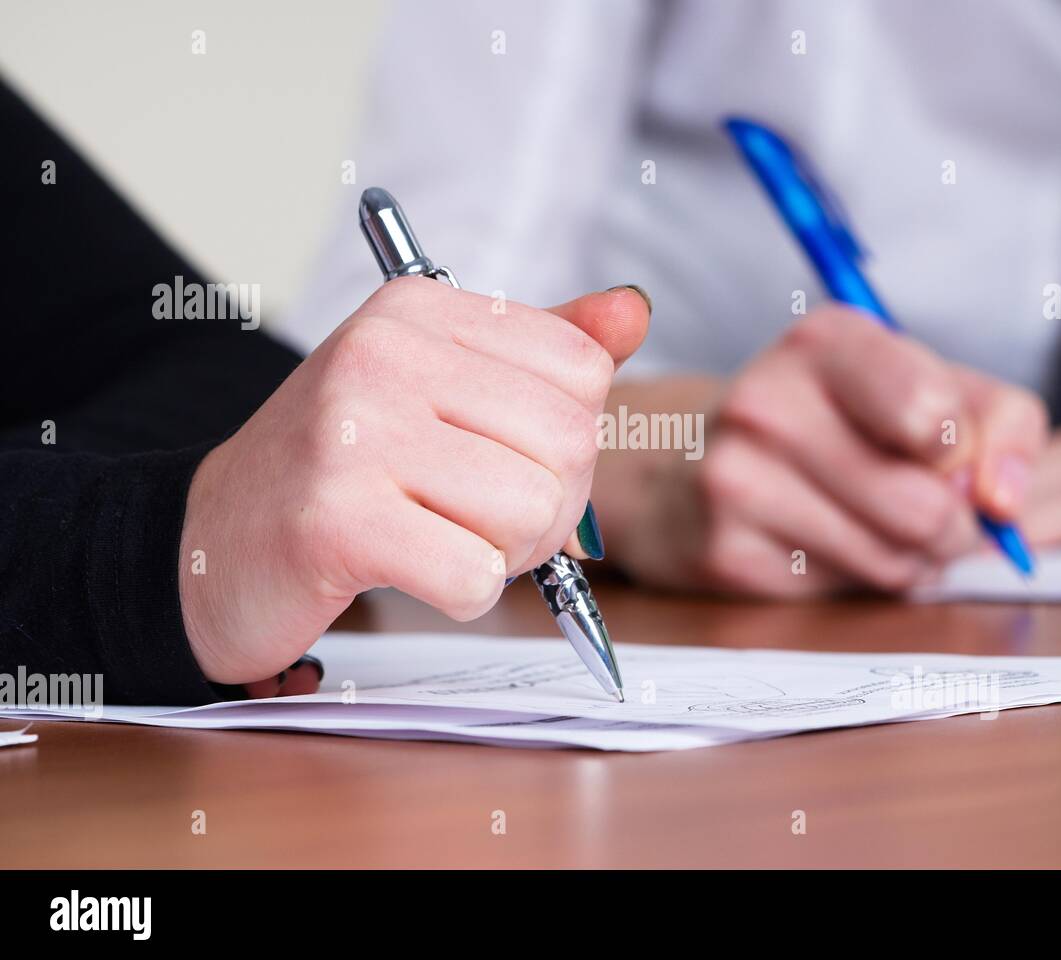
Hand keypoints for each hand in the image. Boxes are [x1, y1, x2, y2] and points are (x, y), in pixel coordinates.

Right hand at [179, 279, 648, 683]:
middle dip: (548, 508)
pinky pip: (476, 578)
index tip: (505, 458)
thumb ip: (539, 352)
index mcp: (417, 310)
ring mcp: (354, 434)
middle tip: (478, 518)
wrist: (213, 540)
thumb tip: (631, 311)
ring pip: (533, 512)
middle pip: (570, 444)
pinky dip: (462, 593)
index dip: (566, 440)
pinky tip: (411, 572)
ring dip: (506, 554)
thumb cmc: (342, 467)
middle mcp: (383, 353)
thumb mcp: (438, 387)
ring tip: (441, 540)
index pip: (583, 370)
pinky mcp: (335, 522)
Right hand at [597, 305, 1046, 595]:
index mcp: (825, 340)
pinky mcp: (725, 553)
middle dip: (951, 526)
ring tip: (877, 527)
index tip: (946, 453)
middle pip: (925, 507)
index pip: (934, 413)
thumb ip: (999, 422)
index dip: (966, 452)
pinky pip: (845, 594)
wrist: (692, 463)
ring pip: (893, 560)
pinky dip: (857, 581)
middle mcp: (767, 401)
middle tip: (930, 511)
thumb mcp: (922, 384)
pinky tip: (825, 545)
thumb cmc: (832, 422)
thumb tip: (1004, 501)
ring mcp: (736, 480)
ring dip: (911, 560)